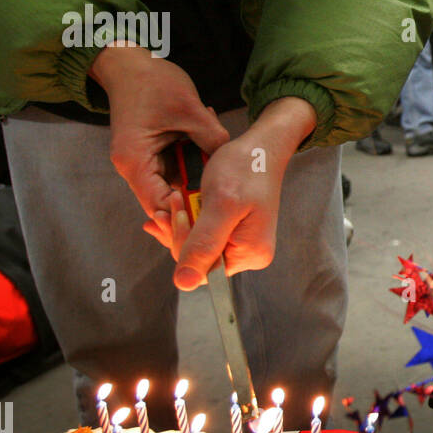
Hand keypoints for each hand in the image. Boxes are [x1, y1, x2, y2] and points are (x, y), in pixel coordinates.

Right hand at [90, 43, 228, 228]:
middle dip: (197, 193)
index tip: (216, 205)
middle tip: (224, 183)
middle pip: (166, 201)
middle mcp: (134, 168)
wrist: (129, 63)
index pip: (160, 206)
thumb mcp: (191, 110)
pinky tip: (205, 142)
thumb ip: (213, 139)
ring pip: (174, 185)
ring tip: (213, 155)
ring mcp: (142, 162)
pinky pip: (174, 169)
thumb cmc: (153, 82)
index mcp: (135, 161)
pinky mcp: (151, 155)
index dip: (188, 212)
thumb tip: (232, 164)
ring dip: (196, 175)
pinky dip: (192, 162)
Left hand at [160, 96, 316, 290]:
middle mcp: (248, 253)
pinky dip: (188, 220)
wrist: (260, 149)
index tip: (172, 215)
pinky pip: (203, 234)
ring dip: (181, 223)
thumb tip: (185, 284)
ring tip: (175, 198)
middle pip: (199, 259)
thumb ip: (203, 245)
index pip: (203, 270)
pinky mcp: (233, 231)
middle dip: (179, 231)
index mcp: (249, 253)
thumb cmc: (246, 169)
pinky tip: (178, 206)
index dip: (181, 245)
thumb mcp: (220, 206)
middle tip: (173, 201)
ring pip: (197, 245)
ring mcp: (241, 242)